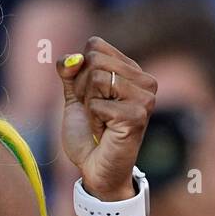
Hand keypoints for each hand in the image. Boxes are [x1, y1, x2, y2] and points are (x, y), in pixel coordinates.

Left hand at [56, 36, 156, 199]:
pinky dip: (92, 121)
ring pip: (97, 79)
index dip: (80, 71)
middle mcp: (145, 80)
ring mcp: (145, 98)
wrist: (96, 170)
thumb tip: (73, 58)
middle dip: (82, 89)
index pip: (95, 45)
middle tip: (94, 113)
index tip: (89, 96)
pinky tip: (104, 133)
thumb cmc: (88, 134)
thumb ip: (69, 72)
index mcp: (132, 70)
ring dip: (88, 106)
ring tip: (100, 123)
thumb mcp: (73, 97)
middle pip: (94, 60)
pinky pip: (97, 104)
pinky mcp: (138, 116)